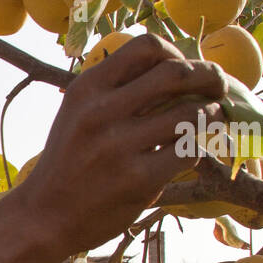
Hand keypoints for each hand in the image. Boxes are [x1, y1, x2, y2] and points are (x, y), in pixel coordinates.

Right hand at [16, 34, 227, 252]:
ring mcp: (119, 147)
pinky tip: (191, 150)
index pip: (147, 46)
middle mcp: (100, 112)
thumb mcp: (78, 113)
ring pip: (193, 113)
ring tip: (210, 120)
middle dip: (210, 76)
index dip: (178, 52)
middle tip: (218, 88)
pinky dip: (198, 147)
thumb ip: (118, 89)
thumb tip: (182, 67)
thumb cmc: (69, 161)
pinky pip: (189, 151)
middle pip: (177, 72)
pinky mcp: (138, 179)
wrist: (43, 216)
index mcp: (86, 88)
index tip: (186, 67)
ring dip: (212, 114)